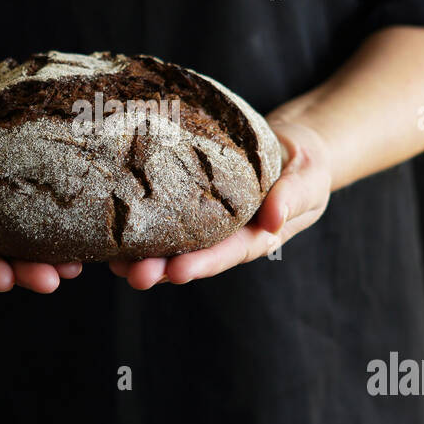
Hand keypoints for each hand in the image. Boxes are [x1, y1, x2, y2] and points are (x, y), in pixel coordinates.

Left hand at [108, 118, 332, 288]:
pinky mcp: (189, 203)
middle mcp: (227, 235)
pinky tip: (113, 232)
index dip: (203, 263)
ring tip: (114, 264)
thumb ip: (294, 195)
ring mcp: (207, 223)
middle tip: (135, 275)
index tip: (177, 272)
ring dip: (144, 256)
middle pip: (194, 257)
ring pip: (173, 244)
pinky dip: (139, 227)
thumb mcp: (309, 178)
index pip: (229, 252)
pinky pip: (164, 217)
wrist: (288, 148)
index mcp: (257, 235)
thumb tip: (274, 218)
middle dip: (163, 268)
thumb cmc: (303, 165)